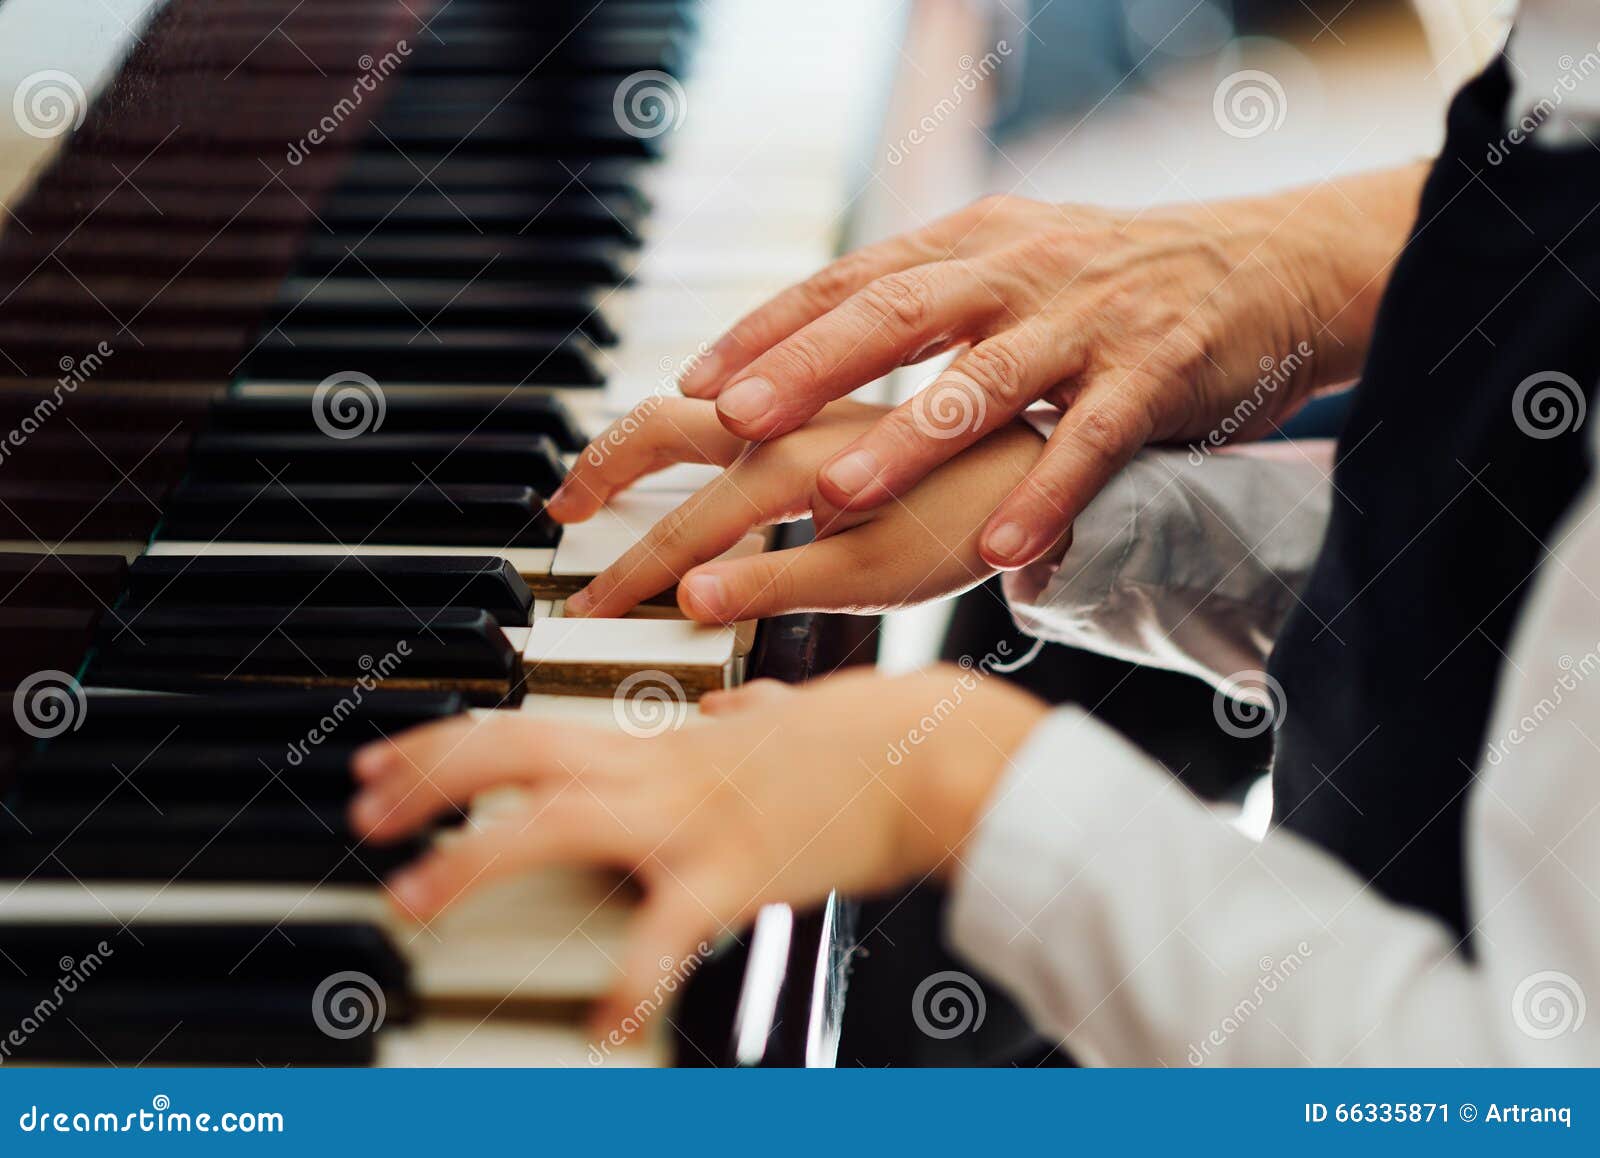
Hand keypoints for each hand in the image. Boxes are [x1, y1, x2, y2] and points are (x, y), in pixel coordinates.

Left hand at [348, 666, 1048, 1034]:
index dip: (446, 745)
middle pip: (513, 755)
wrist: (936, 754)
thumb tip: (741, 703)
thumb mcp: (793, 710)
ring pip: (550, 822)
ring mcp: (692, 817)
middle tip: (365, 810)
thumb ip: (752, 709)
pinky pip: (667, 927)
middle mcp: (661, 770)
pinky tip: (604, 1022)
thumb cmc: (874, 734)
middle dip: (425, 780)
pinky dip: (630, 977)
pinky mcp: (738, 871)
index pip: (529, 728)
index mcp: (666, 742)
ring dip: (468, 857)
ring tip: (410, 894)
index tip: (390, 766)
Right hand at [548, 398, 1048, 621]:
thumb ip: (776, 585)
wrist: (1047, 466)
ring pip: (699, 401)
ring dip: (638, 437)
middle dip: (602, 466)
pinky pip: (738, 393)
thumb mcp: (875, 580)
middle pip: (664, 425)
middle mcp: (791, 420)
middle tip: (562, 510)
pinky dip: (690, 415)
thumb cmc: (969, 526)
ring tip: (603, 473)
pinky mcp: (829, 397)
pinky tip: (690, 431)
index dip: (628, 577)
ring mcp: (808, 402)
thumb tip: (688, 599)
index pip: (682, 531)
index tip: (586, 611)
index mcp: (795, 469)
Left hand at [676, 169, 1425, 566]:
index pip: (850, 280)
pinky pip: (1090, 444)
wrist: (1265, 264)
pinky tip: (999, 556)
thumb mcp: (1009, 264)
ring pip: (983, 382)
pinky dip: (1042, 497)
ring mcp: (1088, 322)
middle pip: (895, 313)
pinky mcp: (1157, 375)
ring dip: (904, 440)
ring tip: (835, 498)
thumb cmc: (1112, 281)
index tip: (698, 383)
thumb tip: (803, 347)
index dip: (770, 328)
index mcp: (971, 244)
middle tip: (733, 422)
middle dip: (807, 369)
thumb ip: (921, 301)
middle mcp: (1019, 272)